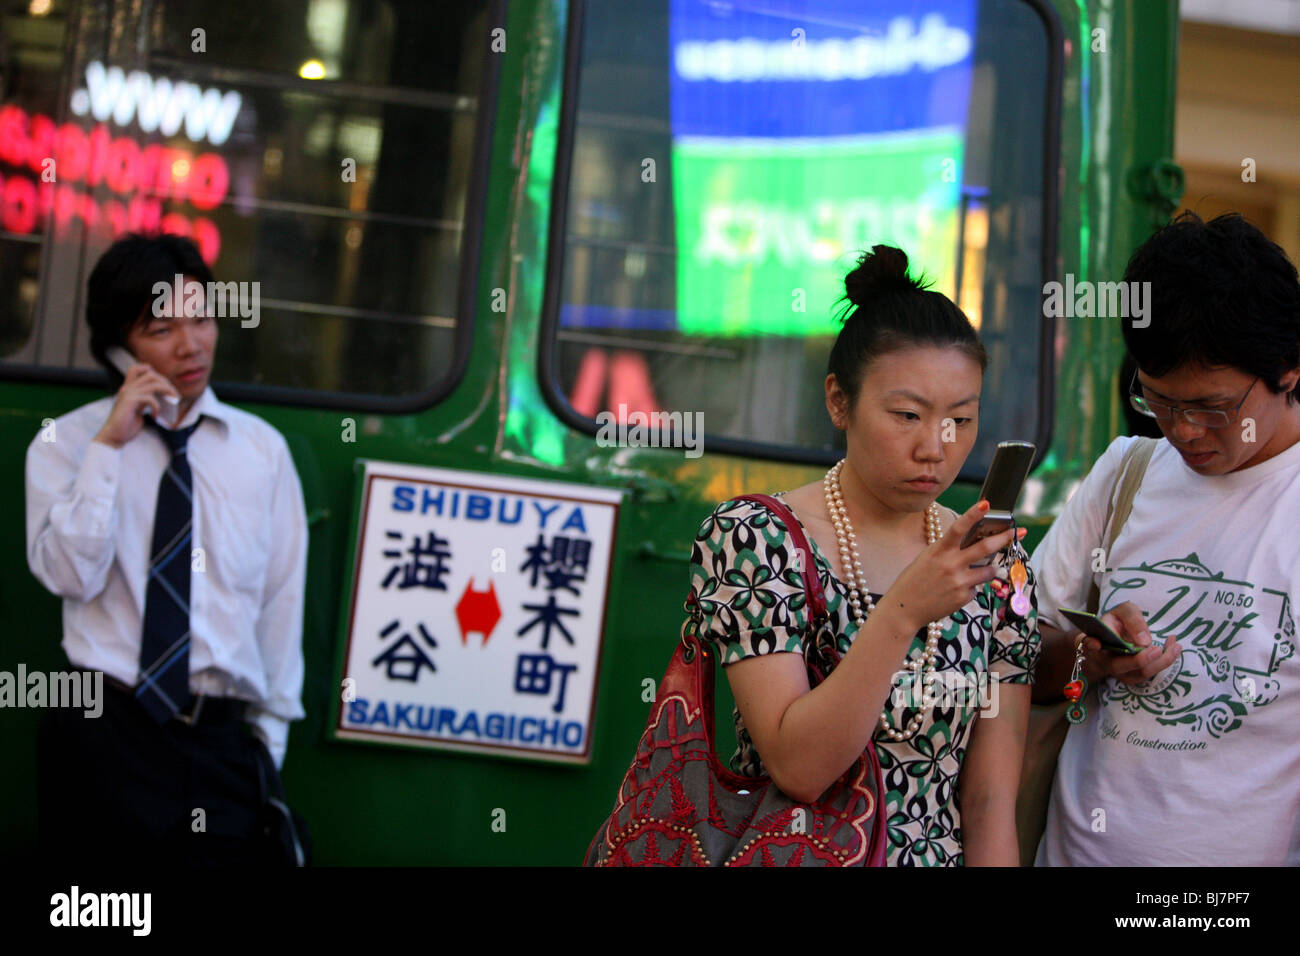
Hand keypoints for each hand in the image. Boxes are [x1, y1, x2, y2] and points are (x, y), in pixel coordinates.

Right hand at [93, 362, 178, 448]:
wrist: (113, 436)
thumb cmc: (126, 425)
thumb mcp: (139, 409)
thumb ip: (146, 400)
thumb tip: (164, 397)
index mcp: (128, 388)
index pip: (136, 368)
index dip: (149, 370)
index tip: (161, 382)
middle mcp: (127, 388)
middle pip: (151, 374)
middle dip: (166, 383)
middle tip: (174, 396)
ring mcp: (128, 393)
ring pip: (153, 383)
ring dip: (167, 391)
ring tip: (173, 402)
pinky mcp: (130, 401)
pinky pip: (150, 398)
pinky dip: (157, 406)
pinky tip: (156, 415)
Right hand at [880, 500, 1026, 632]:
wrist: (904, 608)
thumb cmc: (915, 580)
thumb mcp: (928, 558)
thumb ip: (950, 551)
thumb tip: (977, 545)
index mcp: (939, 550)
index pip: (959, 528)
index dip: (973, 514)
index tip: (987, 504)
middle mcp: (951, 564)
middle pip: (985, 548)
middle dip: (1004, 538)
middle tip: (1019, 531)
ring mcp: (958, 582)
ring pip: (989, 571)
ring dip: (990, 569)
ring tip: (978, 572)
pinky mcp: (963, 597)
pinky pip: (977, 589)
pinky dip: (970, 588)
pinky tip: (954, 591)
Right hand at [1075, 601, 1180, 684]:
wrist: (1112, 641)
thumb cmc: (1115, 624)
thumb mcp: (1122, 612)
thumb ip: (1132, 619)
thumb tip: (1144, 641)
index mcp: (1095, 642)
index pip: (1089, 645)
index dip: (1091, 644)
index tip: (1095, 643)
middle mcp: (1104, 661)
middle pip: (1120, 666)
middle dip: (1140, 660)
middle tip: (1157, 649)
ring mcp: (1119, 673)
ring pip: (1140, 673)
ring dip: (1161, 660)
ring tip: (1176, 644)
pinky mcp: (1134, 677)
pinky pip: (1151, 672)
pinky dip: (1165, 660)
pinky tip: (1174, 646)